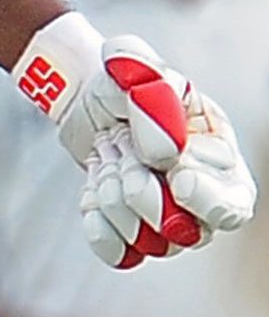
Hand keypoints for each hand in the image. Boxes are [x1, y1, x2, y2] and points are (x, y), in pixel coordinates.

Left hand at [73, 40, 255, 268]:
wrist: (86, 94)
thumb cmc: (124, 78)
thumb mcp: (136, 65)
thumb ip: (154, 92)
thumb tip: (163, 154)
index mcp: (220, 158)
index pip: (231, 204)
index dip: (199, 193)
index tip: (172, 168)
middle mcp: (200, 199)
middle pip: (190, 234)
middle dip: (146, 195)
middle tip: (124, 156)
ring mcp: (165, 220)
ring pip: (149, 242)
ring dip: (115, 197)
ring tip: (109, 159)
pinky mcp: (128, 231)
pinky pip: (117, 251)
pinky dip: (99, 222)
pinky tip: (93, 190)